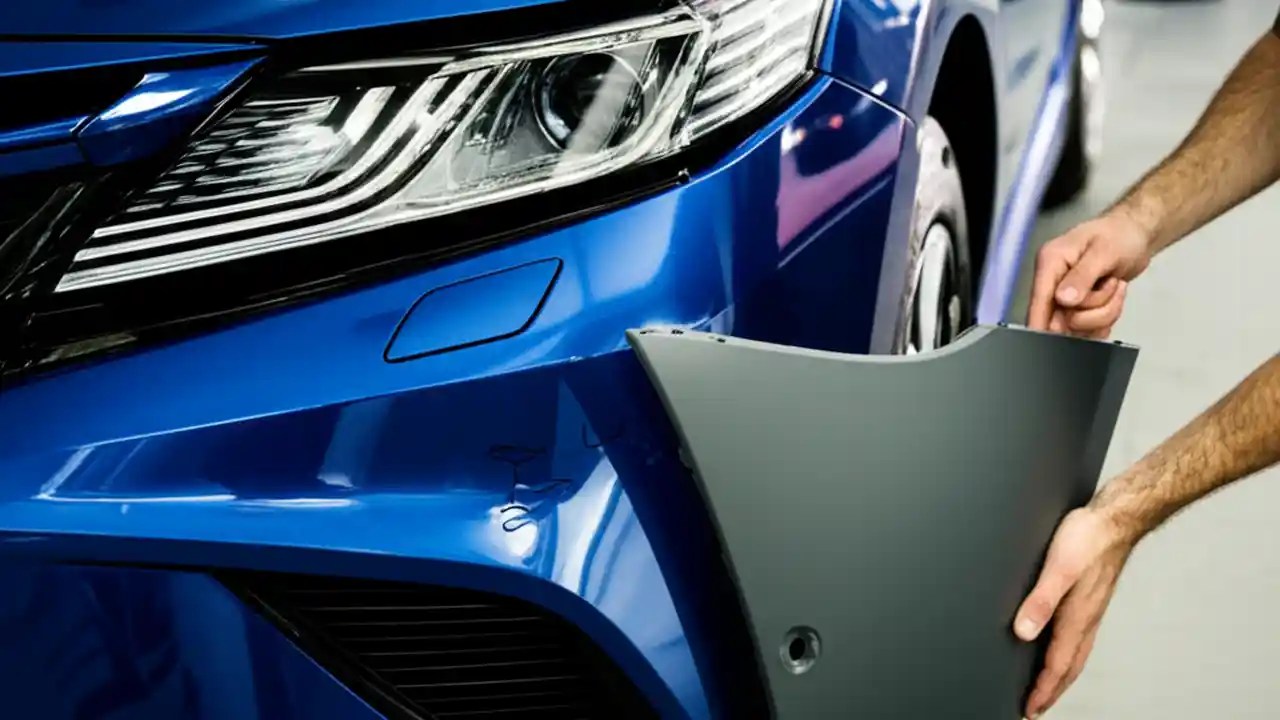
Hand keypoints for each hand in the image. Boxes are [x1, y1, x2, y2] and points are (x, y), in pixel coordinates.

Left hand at [1013, 507, 1134, 717]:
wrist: (1116, 518)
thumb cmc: (1089, 537)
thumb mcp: (1058, 568)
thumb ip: (1040, 601)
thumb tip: (1023, 632)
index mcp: (1077, 617)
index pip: (1057, 665)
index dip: (1041, 691)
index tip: (1028, 709)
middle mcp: (1086, 619)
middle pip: (1068, 667)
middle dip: (1051, 691)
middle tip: (1035, 709)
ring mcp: (1090, 610)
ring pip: (1075, 654)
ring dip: (1060, 676)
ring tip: (1046, 689)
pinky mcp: (1090, 599)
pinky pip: (1078, 638)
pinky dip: (1068, 654)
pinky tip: (1061, 648)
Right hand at [1027, 208, 1154, 337]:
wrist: (1136, 235)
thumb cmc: (1120, 235)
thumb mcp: (1104, 251)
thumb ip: (1082, 276)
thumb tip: (1063, 299)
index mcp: (1051, 261)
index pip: (1039, 298)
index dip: (1041, 321)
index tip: (1048, 339)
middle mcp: (1053, 281)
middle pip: (1060, 319)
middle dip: (1092, 311)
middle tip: (1110, 285)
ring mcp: (1065, 297)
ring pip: (1079, 326)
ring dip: (1105, 312)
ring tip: (1114, 285)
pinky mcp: (1078, 307)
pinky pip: (1090, 328)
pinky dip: (1107, 317)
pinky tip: (1113, 297)